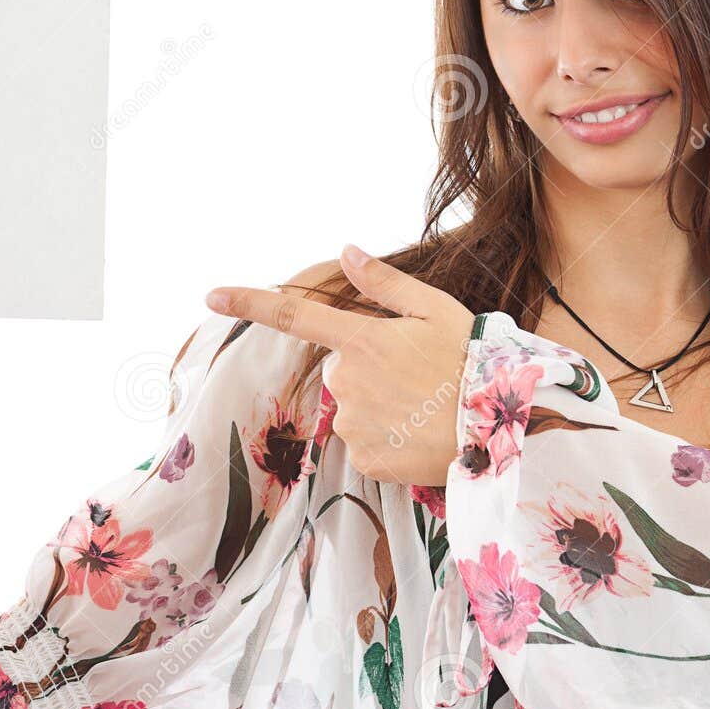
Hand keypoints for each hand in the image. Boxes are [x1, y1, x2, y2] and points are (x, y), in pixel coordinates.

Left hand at [205, 244, 473, 485]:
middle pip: (342, 371)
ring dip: (380, 408)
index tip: (211, 294)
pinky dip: (387, 440)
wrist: (499, 427)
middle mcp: (347, 380)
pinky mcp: (364, 457)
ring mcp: (352, 422)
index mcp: (362, 338)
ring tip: (424, 409)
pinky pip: (365, 444)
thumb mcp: (436, 309)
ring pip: (353, 409)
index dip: (248, 303)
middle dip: (370, 372)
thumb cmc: (472, 361)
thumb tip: (347, 251)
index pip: (294, 315)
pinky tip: (418, 435)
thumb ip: (386, 283)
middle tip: (417, 378)